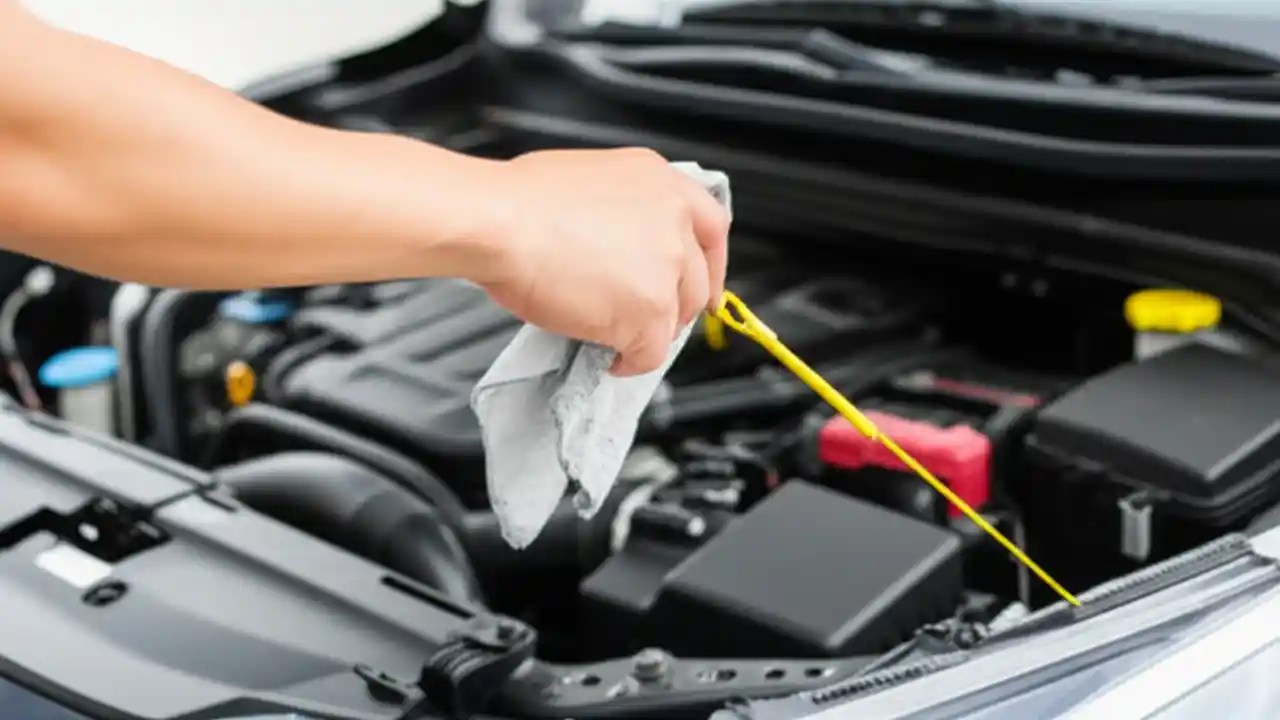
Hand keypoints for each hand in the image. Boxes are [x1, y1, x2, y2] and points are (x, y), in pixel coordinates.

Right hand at [474, 148, 729, 375]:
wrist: (500, 222)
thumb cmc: (518, 202)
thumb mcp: (588, 182)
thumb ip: (620, 212)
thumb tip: (616, 245)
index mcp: (659, 181)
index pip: (711, 226)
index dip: (711, 264)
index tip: (708, 285)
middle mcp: (673, 220)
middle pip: (696, 280)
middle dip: (676, 306)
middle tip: (647, 319)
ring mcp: (667, 267)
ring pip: (674, 319)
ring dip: (649, 334)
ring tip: (617, 338)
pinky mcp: (651, 310)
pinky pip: (651, 352)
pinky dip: (632, 362)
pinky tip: (610, 358)